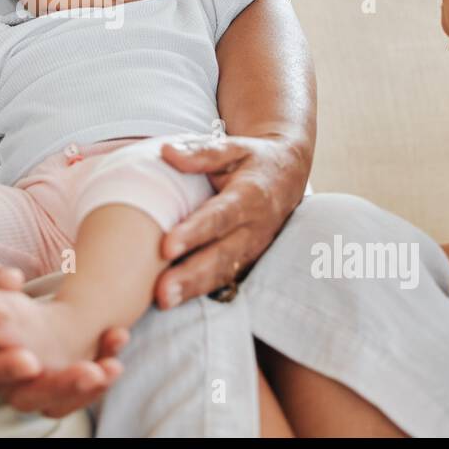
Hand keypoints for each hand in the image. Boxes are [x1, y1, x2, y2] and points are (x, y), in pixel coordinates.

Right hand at [0, 259, 128, 417]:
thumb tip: (10, 279)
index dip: (7, 368)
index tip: (32, 362)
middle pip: (26, 396)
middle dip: (61, 386)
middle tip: (91, 371)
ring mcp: (22, 380)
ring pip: (54, 399)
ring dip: (88, 387)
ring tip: (114, 366)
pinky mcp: (46, 375)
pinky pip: (72, 388)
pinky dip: (98, 373)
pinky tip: (118, 340)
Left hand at [156, 133, 308, 307]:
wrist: (288, 174)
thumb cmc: (251, 160)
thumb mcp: (232, 147)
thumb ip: (201, 152)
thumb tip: (167, 153)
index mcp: (250, 196)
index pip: (220, 216)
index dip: (194, 233)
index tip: (166, 247)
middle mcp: (255, 228)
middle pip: (221, 255)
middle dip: (191, 275)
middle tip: (160, 292)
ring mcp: (253, 249)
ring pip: (223, 273)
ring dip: (193, 290)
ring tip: (163, 301)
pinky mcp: (248, 261)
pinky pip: (224, 279)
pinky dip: (200, 292)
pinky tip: (173, 300)